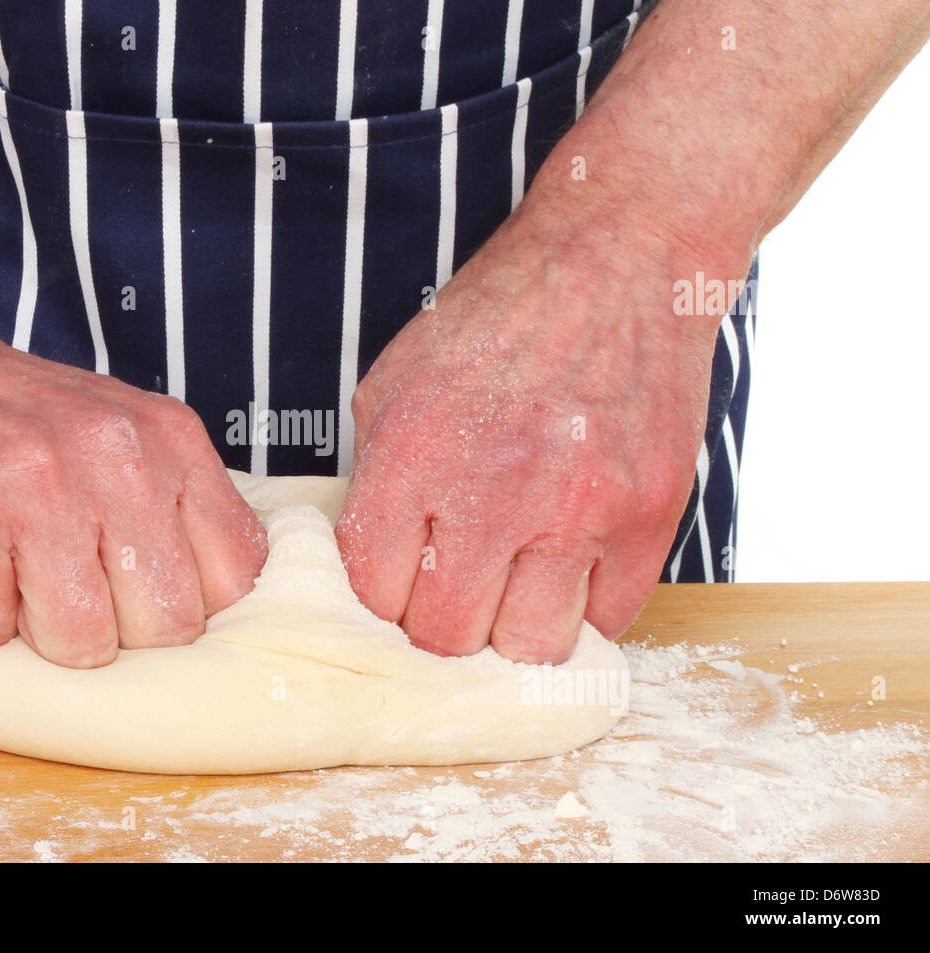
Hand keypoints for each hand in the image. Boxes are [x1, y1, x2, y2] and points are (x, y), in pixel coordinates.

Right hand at [0, 304, 266, 667]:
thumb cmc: (4, 417)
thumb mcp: (117, 433)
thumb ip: (171, 505)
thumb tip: (211, 612)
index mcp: (170, 441)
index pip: (237, 575)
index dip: (195, 612)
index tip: (150, 608)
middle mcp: (115, 458)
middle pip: (167, 626)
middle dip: (118, 635)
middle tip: (69, 591)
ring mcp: (36, 485)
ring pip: (81, 643)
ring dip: (38, 633)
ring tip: (11, 574)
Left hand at [336, 207, 726, 663]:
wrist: (619, 258)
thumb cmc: (502, 316)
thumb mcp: (396, 379)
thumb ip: (378, 478)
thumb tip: (369, 565)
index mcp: (415, 452)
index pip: (373, 591)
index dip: (380, 602)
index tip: (398, 591)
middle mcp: (494, 490)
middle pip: (445, 636)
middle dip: (440, 628)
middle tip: (455, 598)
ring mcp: (579, 509)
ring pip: (529, 649)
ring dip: (515, 634)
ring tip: (515, 593)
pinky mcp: (648, 516)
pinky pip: (609, 621)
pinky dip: (584, 612)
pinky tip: (570, 572)